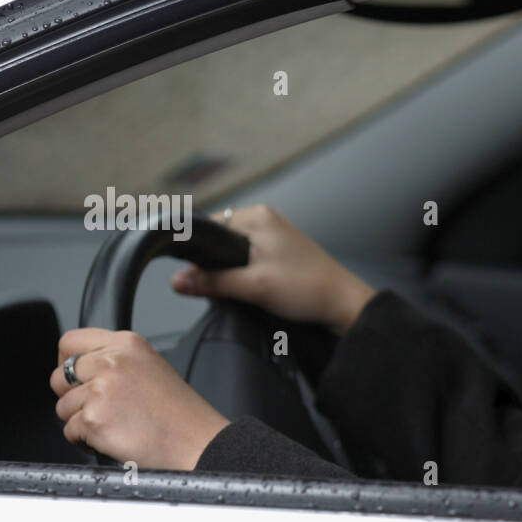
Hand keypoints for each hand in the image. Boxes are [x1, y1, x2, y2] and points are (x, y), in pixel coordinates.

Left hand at [51, 329, 230, 469]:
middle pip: (59, 376)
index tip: (77, 379)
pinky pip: (69, 432)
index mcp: (127, 344)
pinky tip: (112, 440)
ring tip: (114, 427)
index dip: (67, 362)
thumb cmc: (182, 416)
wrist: (198, 444)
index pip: (70, 341)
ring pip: (62, 407)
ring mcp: (101, 389)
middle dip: (72, 396)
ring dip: (80, 421)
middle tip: (100, 409)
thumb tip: (82, 370)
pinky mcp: (94, 419)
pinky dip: (86, 441)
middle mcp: (112, 361)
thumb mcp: (152, 369)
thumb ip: (116, 362)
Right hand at [170, 204, 374, 334]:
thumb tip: (177, 281)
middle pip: (220, 244)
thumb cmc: (309, 289)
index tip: (204, 279)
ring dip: (235, 276)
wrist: (343, 304)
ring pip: (235, 256)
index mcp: (256, 216)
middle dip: (220, 270)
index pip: (208, 230)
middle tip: (236, 290)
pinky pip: (250, 262)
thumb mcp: (253, 287)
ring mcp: (274, 236)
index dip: (202, 258)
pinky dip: (249, 278)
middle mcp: (265, 220)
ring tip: (253, 291)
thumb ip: (212, 283)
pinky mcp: (280, 253)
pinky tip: (260, 292)